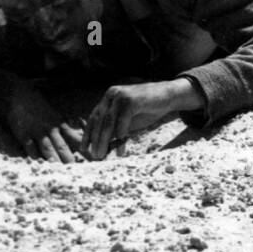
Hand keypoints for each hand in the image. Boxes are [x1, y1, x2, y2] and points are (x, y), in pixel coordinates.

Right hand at [5, 83, 83, 162]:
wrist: (19, 95)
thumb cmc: (39, 107)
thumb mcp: (54, 116)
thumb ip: (64, 129)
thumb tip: (78, 143)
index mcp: (60, 124)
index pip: (74, 138)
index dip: (83, 149)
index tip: (91, 158)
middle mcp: (50, 128)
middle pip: (62, 145)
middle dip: (69, 157)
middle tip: (76, 169)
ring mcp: (37, 131)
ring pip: (47, 147)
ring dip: (53, 158)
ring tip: (59, 169)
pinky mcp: (23, 133)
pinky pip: (29, 146)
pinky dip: (33, 155)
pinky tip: (37, 163)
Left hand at [81, 78, 201, 161]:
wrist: (168, 96)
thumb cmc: (147, 109)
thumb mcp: (128, 121)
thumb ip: (116, 130)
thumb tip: (103, 147)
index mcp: (108, 98)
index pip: (94, 117)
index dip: (88, 134)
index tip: (84, 148)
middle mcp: (112, 95)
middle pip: (99, 120)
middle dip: (96, 140)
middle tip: (95, 156)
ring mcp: (121, 96)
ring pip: (108, 121)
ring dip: (104, 140)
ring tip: (102, 154)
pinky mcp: (131, 99)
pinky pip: (122, 119)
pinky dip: (121, 132)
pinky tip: (121, 145)